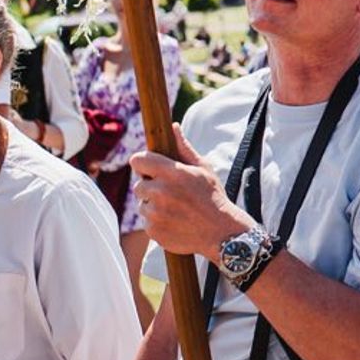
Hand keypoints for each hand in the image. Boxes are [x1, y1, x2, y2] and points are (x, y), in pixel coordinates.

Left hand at [130, 125, 250, 259]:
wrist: (221, 232)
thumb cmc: (213, 196)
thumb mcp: (203, 168)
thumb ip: (183, 148)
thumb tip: (173, 127)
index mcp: (172, 173)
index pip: (138, 161)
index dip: (142, 163)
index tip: (148, 167)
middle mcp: (161, 192)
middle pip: (138, 185)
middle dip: (150, 186)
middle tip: (168, 191)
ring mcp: (156, 213)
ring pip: (142, 204)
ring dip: (153, 205)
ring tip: (174, 208)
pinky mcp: (153, 231)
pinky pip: (146, 222)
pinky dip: (156, 222)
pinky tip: (174, 221)